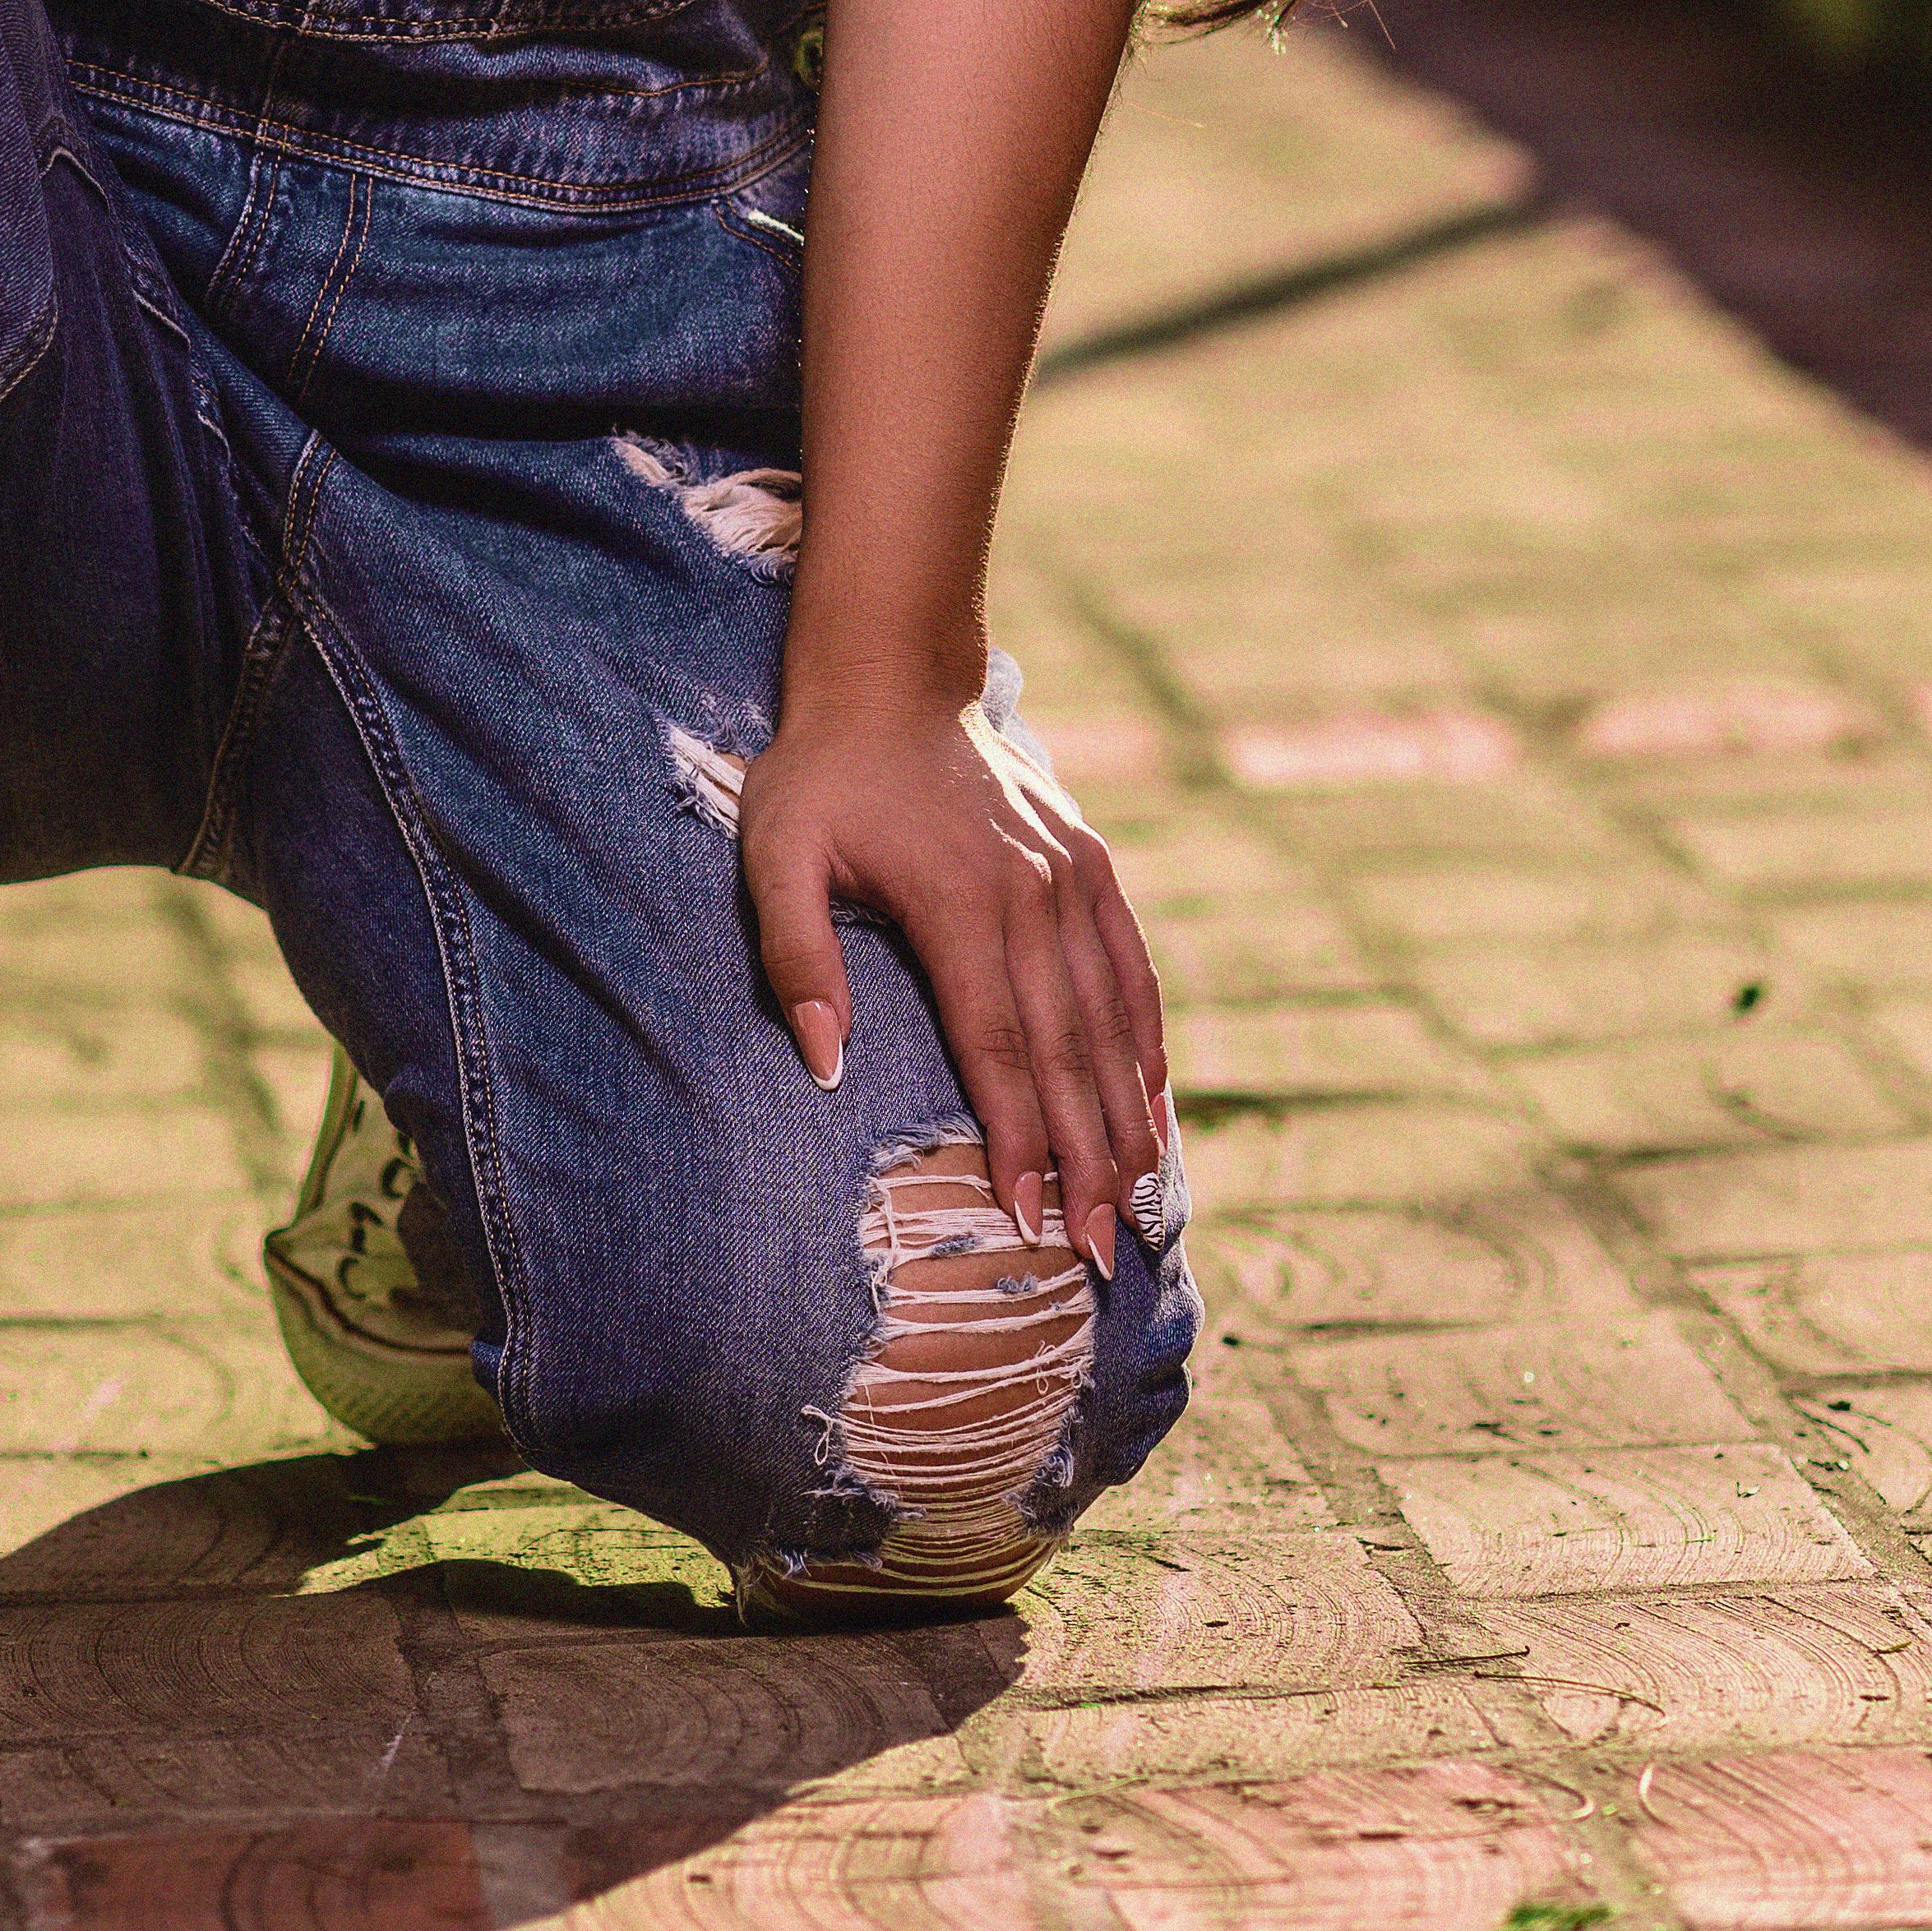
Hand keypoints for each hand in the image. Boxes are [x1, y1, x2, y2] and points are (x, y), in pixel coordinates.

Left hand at [736, 691, 1170, 1273]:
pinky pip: (1128, 966)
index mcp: (957, 900)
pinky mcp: (1090, 862)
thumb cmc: (821, 778)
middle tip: (1102, 1249)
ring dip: (1126, 1114)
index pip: (997, 1044)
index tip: (1034, 1219)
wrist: (890, 681)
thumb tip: (824, 1065)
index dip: (1018, 1138)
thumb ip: (797, 956)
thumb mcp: (777, 853)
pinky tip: (1154, 1103)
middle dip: (1087, 1156)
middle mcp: (1029, 893)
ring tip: (1141, 1201)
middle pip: (1065, 1048)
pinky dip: (1145, 1039)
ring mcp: (1069, 875)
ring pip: (1108, 1016)